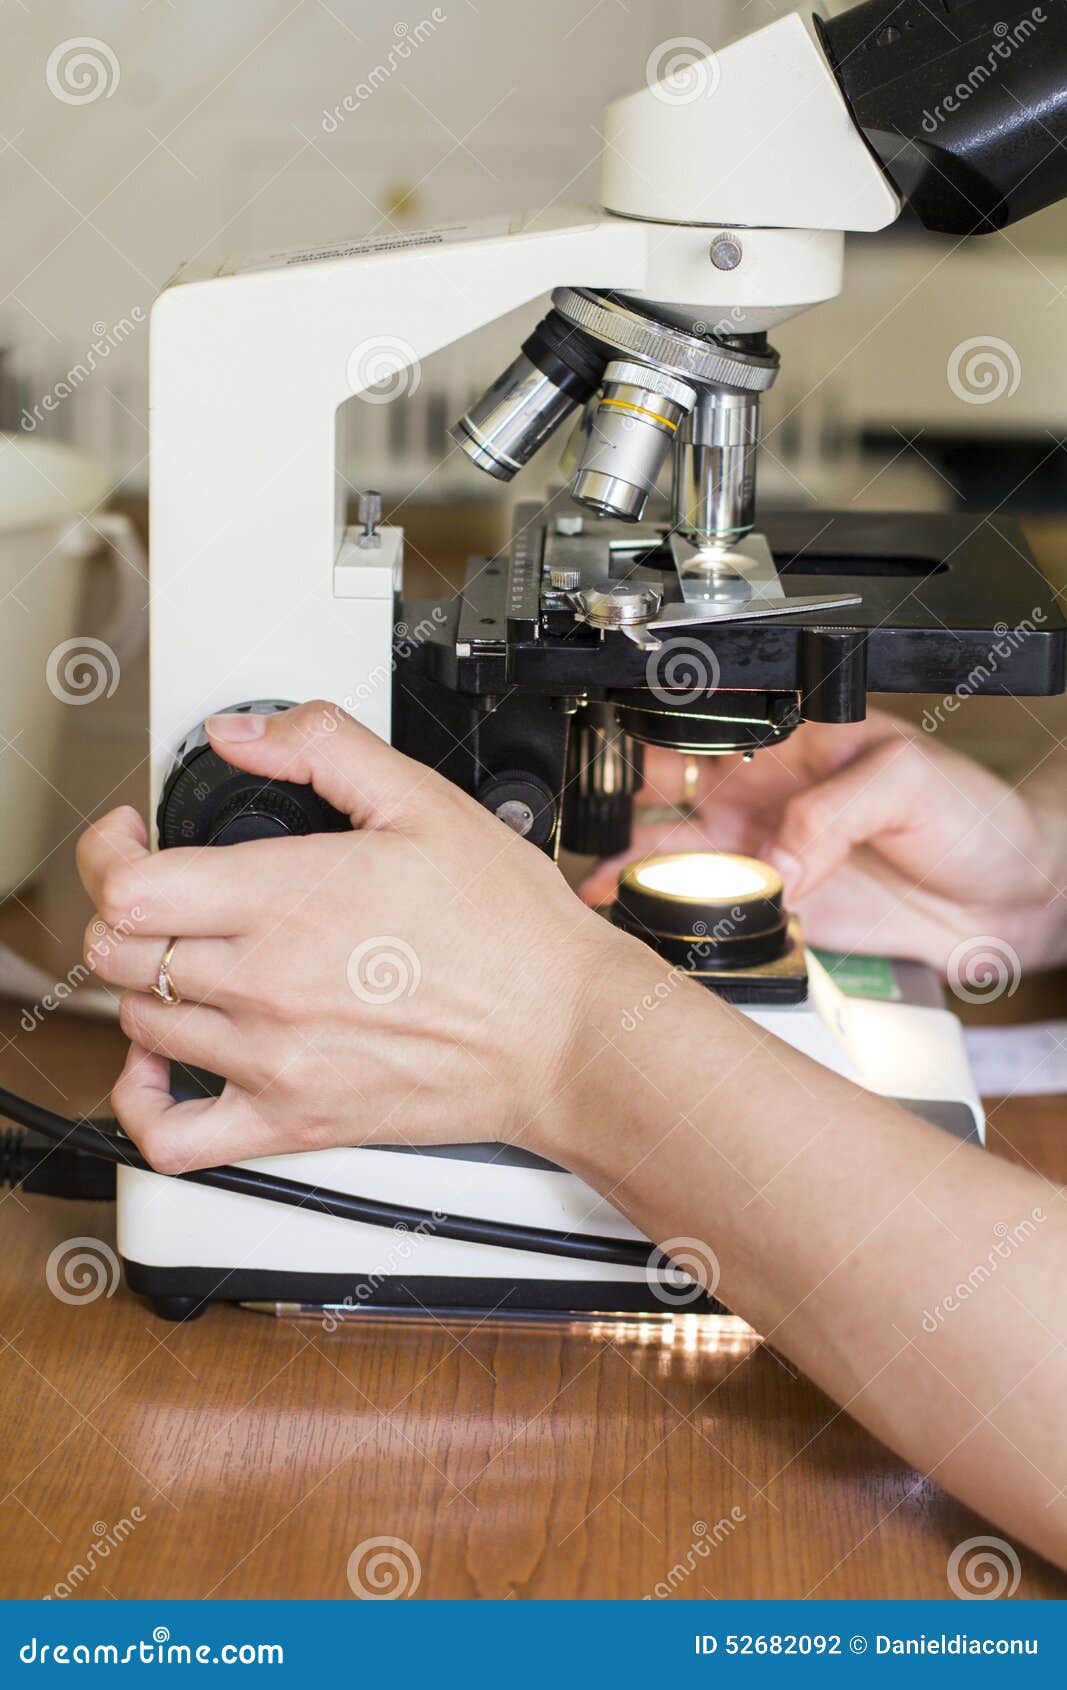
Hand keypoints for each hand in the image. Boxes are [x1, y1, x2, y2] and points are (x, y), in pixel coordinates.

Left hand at [76, 703, 613, 1173]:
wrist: (564, 1033)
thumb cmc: (510, 931)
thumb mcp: (424, 801)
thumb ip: (322, 747)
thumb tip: (242, 733)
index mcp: (291, 899)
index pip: (130, 887)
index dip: (112, 852)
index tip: (132, 839)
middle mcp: (269, 985)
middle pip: (121, 952)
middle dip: (125, 909)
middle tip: (158, 892)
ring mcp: (274, 1061)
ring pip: (139, 1024)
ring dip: (149, 983)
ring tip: (190, 960)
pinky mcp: (294, 1122)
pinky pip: (172, 1136)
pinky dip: (140, 1104)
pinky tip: (160, 1070)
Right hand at [580, 710, 1066, 974]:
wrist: (1012, 902)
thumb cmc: (975, 817)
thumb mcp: (907, 781)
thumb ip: (830, 811)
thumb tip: (772, 863)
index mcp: (790, 738)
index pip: (708, 723)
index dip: (661, 736)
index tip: (638, 765)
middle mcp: (766, 790)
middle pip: (670, 790)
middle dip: (627, 805)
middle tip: (611, 830)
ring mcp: (763, 850)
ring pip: (675, 854)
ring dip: (634, 868)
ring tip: (605, 886)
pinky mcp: (772, 908)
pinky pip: (707, 909)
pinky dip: (668, 916)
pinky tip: (638, 917)